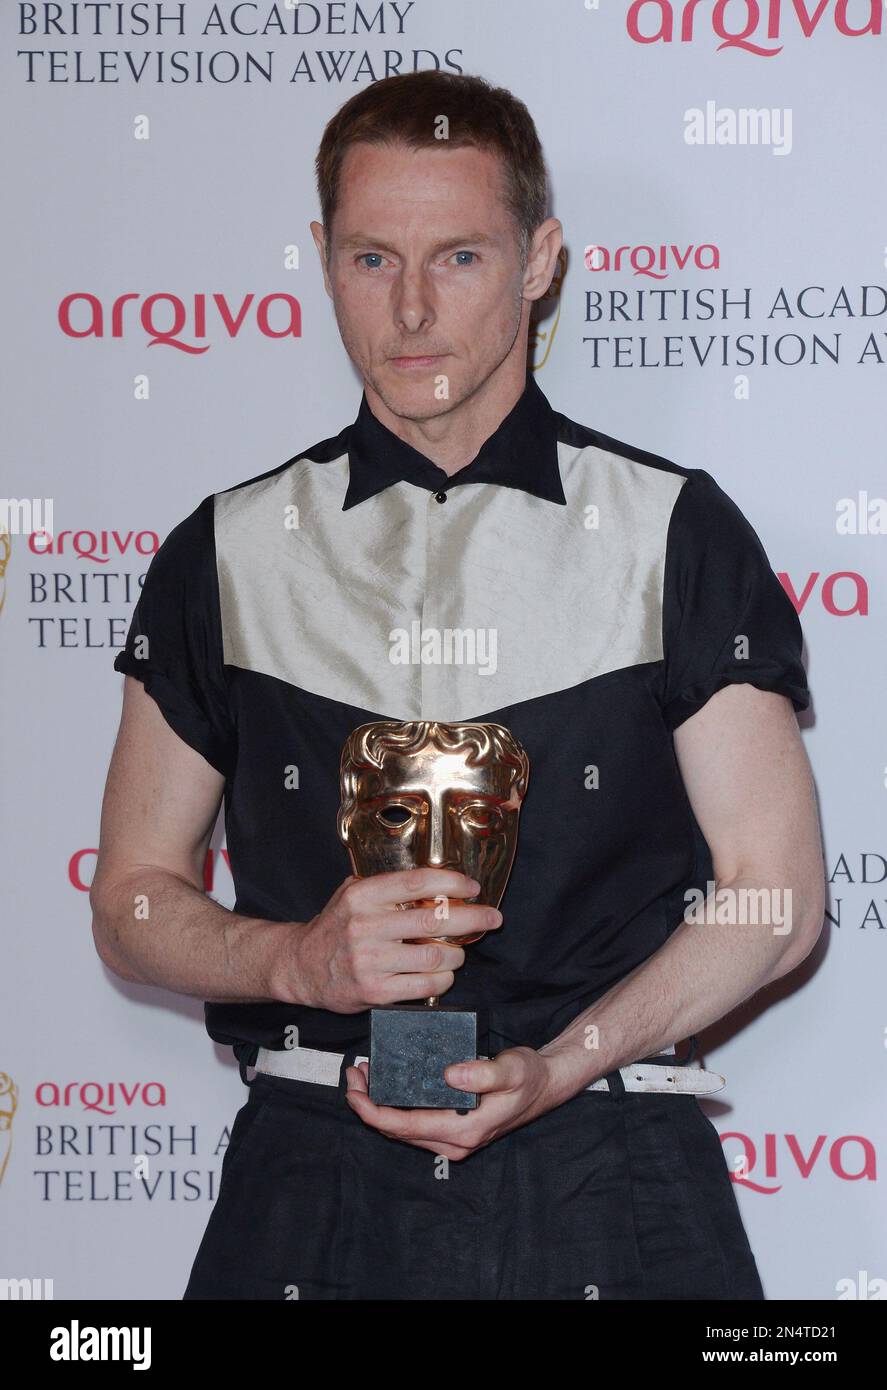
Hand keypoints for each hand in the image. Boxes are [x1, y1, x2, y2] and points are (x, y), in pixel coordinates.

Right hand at [273, 868, 501, 1012]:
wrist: (301, 966)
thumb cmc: (336, 927)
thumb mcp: (352, 893)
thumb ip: (388, 886)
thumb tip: (438, 882)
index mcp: (363, 895)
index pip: (418, 882)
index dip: (453, 883)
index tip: (473, 888)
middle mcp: (366, 926)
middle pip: (435, 920)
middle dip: (473, 918)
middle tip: (492, 917)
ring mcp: (370, 961)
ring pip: (436, 956)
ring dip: (457, 954)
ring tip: (459, 951)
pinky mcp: (375, 992)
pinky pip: (425, 985)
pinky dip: (443, 980)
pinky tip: (443, 974)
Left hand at [345, 1047, 558, 1160]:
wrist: (545, 1086)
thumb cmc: (529, 1076)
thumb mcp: (512, 1069)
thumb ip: (484, 1073)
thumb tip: (451, 1075)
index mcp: (463, 1130)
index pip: (404, 1126)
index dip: (372, 1111)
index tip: (355, 1090)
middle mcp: (454, 1142)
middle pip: (396, 1130)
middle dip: (368, 1105)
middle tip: (354, 1073)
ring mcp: (452, 1140)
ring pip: (402, 1129)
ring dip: (378, 1106)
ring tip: (364, 1075)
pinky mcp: (452, 1129)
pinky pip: (413, 1124)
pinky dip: (394, 1106)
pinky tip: (387, 1084)